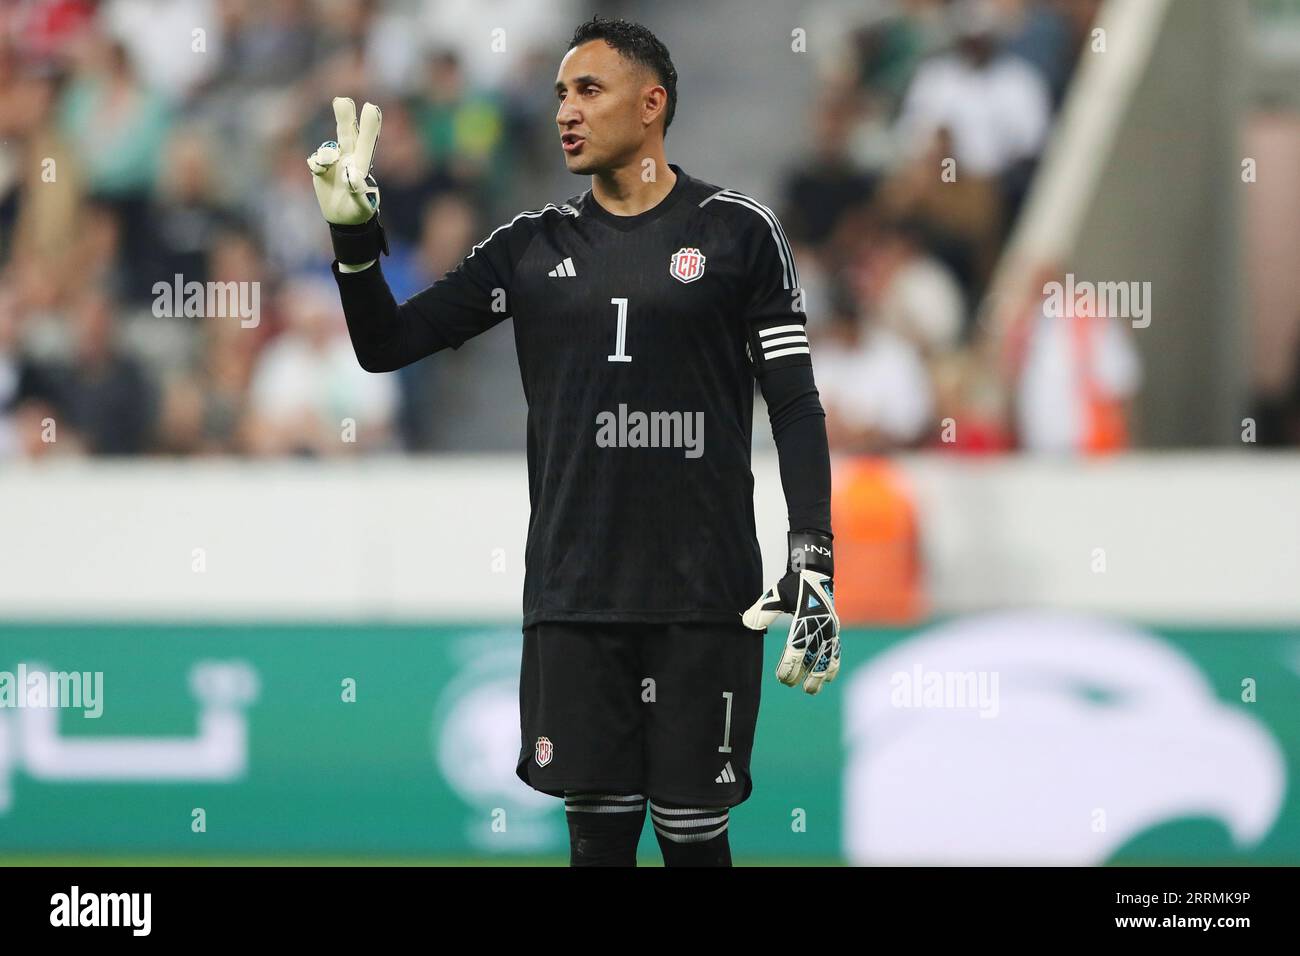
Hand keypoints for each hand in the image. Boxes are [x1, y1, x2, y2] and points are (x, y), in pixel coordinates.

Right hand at [308, 97, 381, 225]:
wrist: (344, 217)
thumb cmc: (359, 210)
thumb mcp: (363, 206)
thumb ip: (358, 191)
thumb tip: (350, 173)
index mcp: (363, 165)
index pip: (366, 143)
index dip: (369, 126)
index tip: (372, 107)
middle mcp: (349, 158)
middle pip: (347, 134)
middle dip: (345, 117)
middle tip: (342, 100)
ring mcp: (334, 162)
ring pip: (328, 147)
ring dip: (326, 154)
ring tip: (328, 169)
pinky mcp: (320, 169)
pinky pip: (315, 160)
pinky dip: (316, 165)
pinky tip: (320, 173)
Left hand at [742, 531, 839, 694]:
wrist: (815, 572)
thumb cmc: (793, 585)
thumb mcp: (775, 595)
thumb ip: (762, 610)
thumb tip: (746, 622)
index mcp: (805, 620)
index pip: (796, 650)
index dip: (790, 667)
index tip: (782, 679)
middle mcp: (821, 627)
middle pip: (813, 659)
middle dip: (803, 675)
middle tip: (792, 685)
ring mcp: (830, 629)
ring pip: (827, 658)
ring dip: (819, 676)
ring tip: (811, 690)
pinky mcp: (835, 629)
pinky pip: (836, 651)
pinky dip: (833, 665)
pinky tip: (829, 677)